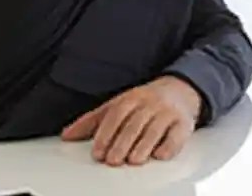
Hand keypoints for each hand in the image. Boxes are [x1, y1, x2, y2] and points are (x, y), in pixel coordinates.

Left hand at [61, 75, 202, 166]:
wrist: (182, 89)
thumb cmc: (145, 102)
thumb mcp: (118, 105)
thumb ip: (93, 121)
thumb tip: (67, 135)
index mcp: (132, 98)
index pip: (117, 114)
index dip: (106, 134)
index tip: (98, 152)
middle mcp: (151, 103)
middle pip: (135, 124)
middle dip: (123, 143)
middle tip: (113, 160)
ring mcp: (169, 112)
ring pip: (156, 129)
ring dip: (144, 146)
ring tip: (134, 160)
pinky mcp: (185, 123)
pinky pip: (177, 135)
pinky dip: (169, 146)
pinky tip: (159, 155)